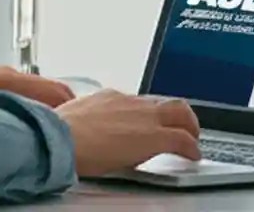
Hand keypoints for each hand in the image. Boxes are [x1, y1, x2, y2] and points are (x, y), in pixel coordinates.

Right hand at [55, 90, 200, 176]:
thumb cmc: (60, 133)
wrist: (61, 138)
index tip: (146, 124)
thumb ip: (87, 122)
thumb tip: (82, 132)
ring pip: (179, 112)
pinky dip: (191, 147)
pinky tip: (193, 155)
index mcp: (108, 98)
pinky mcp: (154, 136)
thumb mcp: (73, 120)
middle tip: (182, 127)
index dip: (147, 114)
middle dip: (178, 114)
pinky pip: (182, 139)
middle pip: (164, 100)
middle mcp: (129, 102)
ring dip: (189, 126)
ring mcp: (143, 116)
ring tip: (192, 140)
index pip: (137, 103)